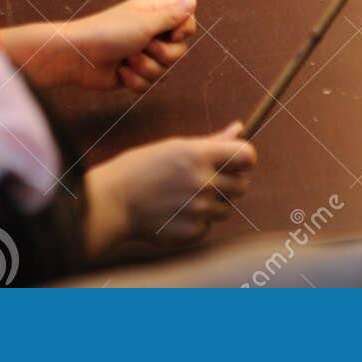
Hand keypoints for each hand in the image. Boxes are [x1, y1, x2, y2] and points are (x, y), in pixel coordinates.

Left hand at [64, 0, 196, 91]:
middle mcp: (150, 32)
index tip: (173, 35)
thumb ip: (171, 16)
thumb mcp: (144, 23)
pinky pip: (148, 84)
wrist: (78, 56)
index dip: (185, 30)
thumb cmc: (109, 32)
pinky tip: (120, 72)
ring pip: (164, 70)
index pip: (186, 20)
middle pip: (179, 50)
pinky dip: (134, 80)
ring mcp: (142, 54)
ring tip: (127, 59)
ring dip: (146, 67)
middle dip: (163, 54)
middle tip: (145, 46)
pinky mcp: (133, 73)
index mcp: (154, 13)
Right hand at [85, 123, 255, 254]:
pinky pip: (208, 227)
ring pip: (226, 209)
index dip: (245, 158)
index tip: (236, 160)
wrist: (115, 201)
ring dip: (212, 204)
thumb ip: (213, 141)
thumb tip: (239, 128)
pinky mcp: (193, 232)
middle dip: (230, 182)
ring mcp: (199, 210)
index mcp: (198, 155)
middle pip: (242, 185)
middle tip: (205, 179)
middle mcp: (203, 182)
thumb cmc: (144, 167)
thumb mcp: (175, 146)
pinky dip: (197, 222)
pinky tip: (176, 212)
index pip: (247, 156)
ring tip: (183, 196)